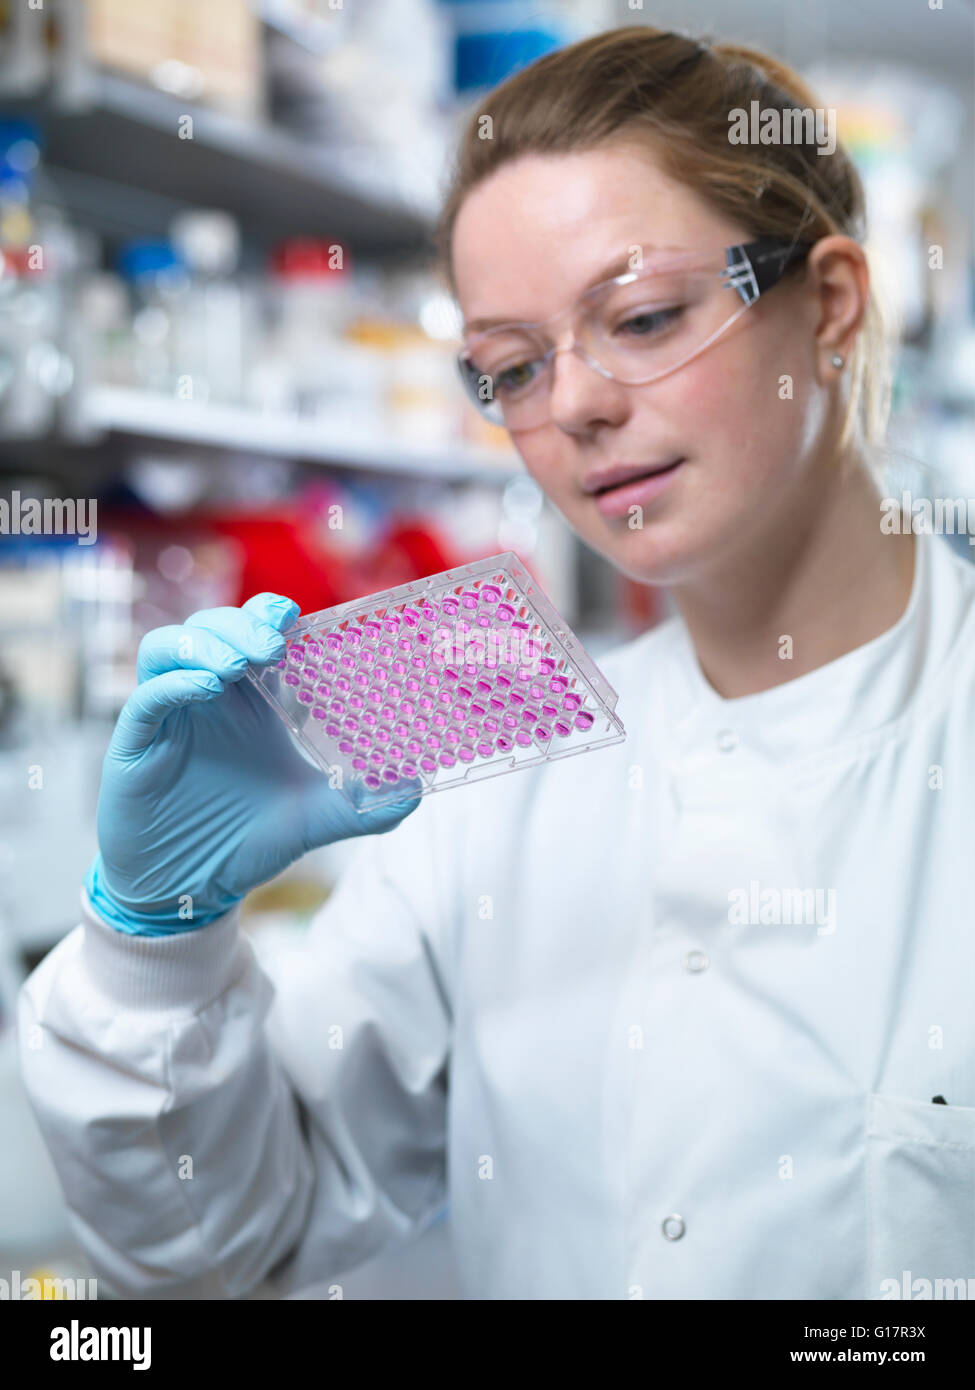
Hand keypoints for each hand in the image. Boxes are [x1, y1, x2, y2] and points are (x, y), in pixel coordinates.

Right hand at [84, 592, 419, 934]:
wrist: (193, 890)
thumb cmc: (247, 839)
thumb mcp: (316, 819)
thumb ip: (366, 805)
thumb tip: (417, 788)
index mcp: (249, 700)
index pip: (252, 632)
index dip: (269, 614)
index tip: (295, 619)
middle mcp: (207, 697)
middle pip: (211, 627)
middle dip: (240, 624)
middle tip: (274, 647)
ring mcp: (168, 715)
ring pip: (167, 647)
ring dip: (203, 643)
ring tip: (238, 664)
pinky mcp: (135, 743)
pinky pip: (146, 697)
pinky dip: (174, 683)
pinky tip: (206, 688)